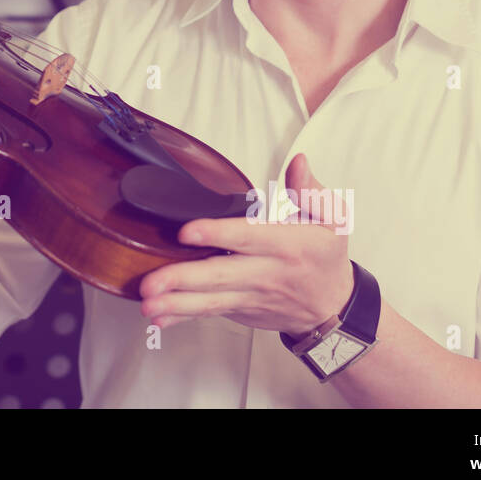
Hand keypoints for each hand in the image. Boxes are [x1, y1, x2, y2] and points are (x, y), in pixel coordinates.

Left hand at [139, 153, 354, 335]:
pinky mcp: (240, 310)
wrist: (333, 307)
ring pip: (210, 300)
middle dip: (182, 278)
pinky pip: (209, 312)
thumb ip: (310, 191)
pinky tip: (159, 317)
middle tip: (151, 281)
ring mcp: (250, 296)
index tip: (186, 232)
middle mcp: (265, 273)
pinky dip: (183, 316)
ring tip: (147, 303)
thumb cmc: (325, 257)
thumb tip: (298, 163)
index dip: (216, 234)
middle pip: (219, 275)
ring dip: (176, 302)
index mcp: (286, 245)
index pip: (247, 237)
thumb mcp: (333, 218)